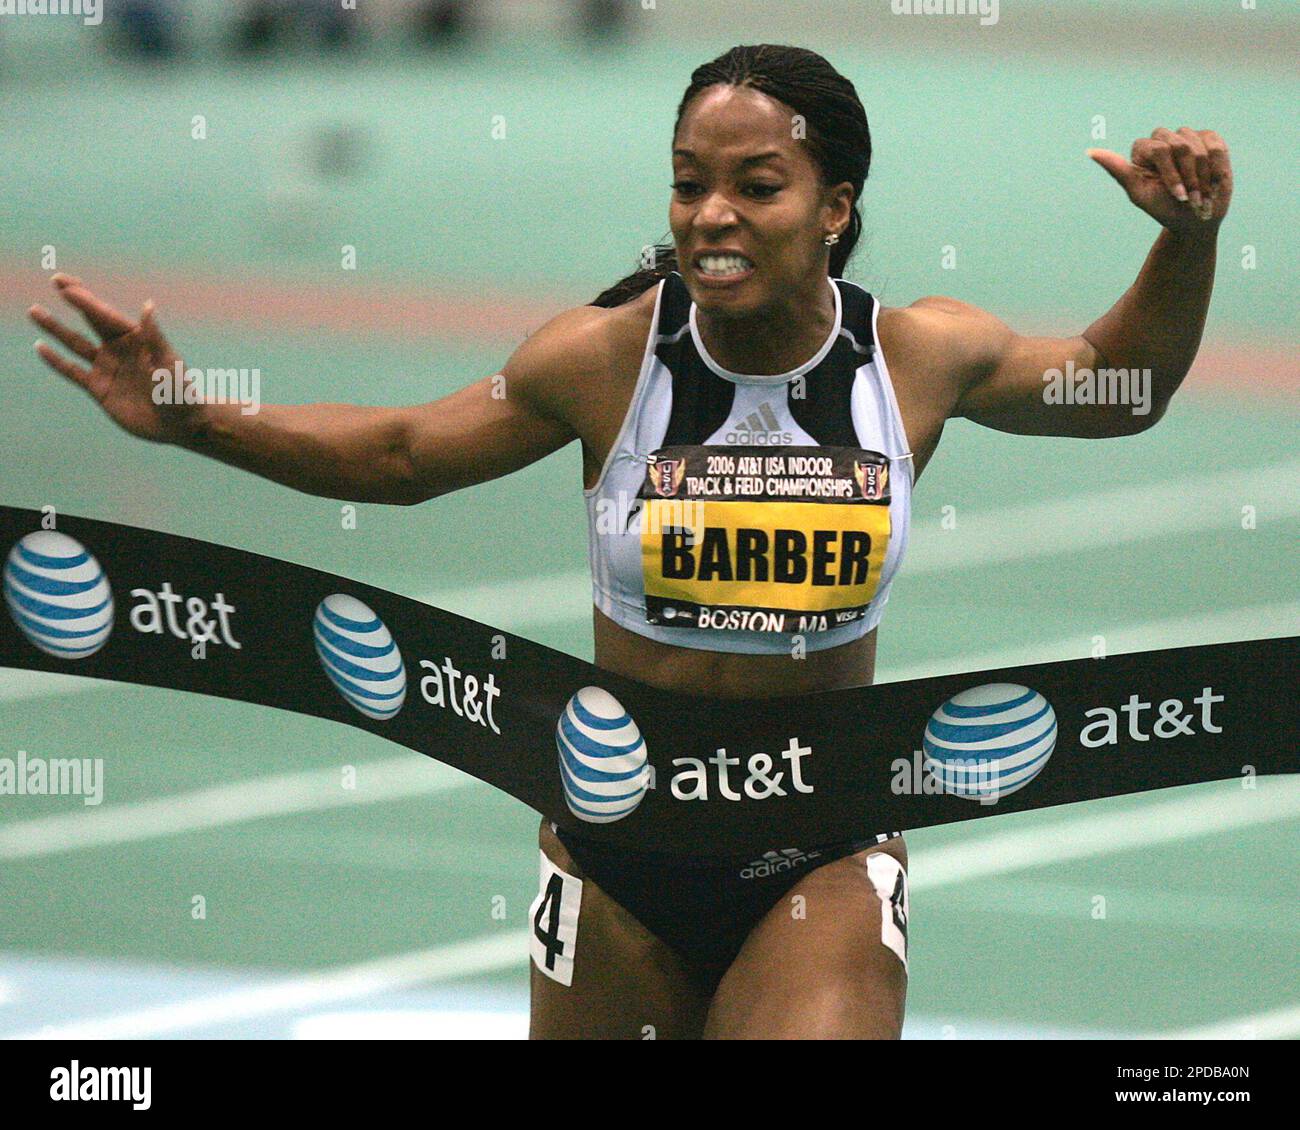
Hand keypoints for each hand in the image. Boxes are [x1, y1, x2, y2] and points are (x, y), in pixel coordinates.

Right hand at [29, 275, 202, 444]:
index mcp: (139, 339)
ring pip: (76, 343)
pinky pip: (73, 372)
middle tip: (56, 279)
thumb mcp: (170, 364)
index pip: (108, 316)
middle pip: (92, 320)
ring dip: (55, 328)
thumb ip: (155, 337)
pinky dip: (56, 361)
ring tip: (34, 311)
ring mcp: (108, 367)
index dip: (88, 301)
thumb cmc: (182, 393)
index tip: (67, 288)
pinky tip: (40, 347)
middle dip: (75, 299)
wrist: (180, 425)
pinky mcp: (99, 388)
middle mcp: (120, 349)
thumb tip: (147, 305)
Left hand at [1088, 128, 1232, 233]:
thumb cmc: (1163, 209)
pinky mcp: (1209, 140)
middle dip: (1187, 176)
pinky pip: (1215, 146)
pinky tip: (1212, 182)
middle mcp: (1164, 139)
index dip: (1170, 173)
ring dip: (1202, 175)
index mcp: (1143, 151)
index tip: (1176, 196)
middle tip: (1188, 198)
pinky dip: (1216, 167)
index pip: (1158, 149)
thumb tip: (1090, 151)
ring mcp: (1187, 138)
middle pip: (1179, 146)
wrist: (1194, 220)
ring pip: (1198, 146)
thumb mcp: (1139, 194)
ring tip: (1199, 194)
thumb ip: (1118, 171)